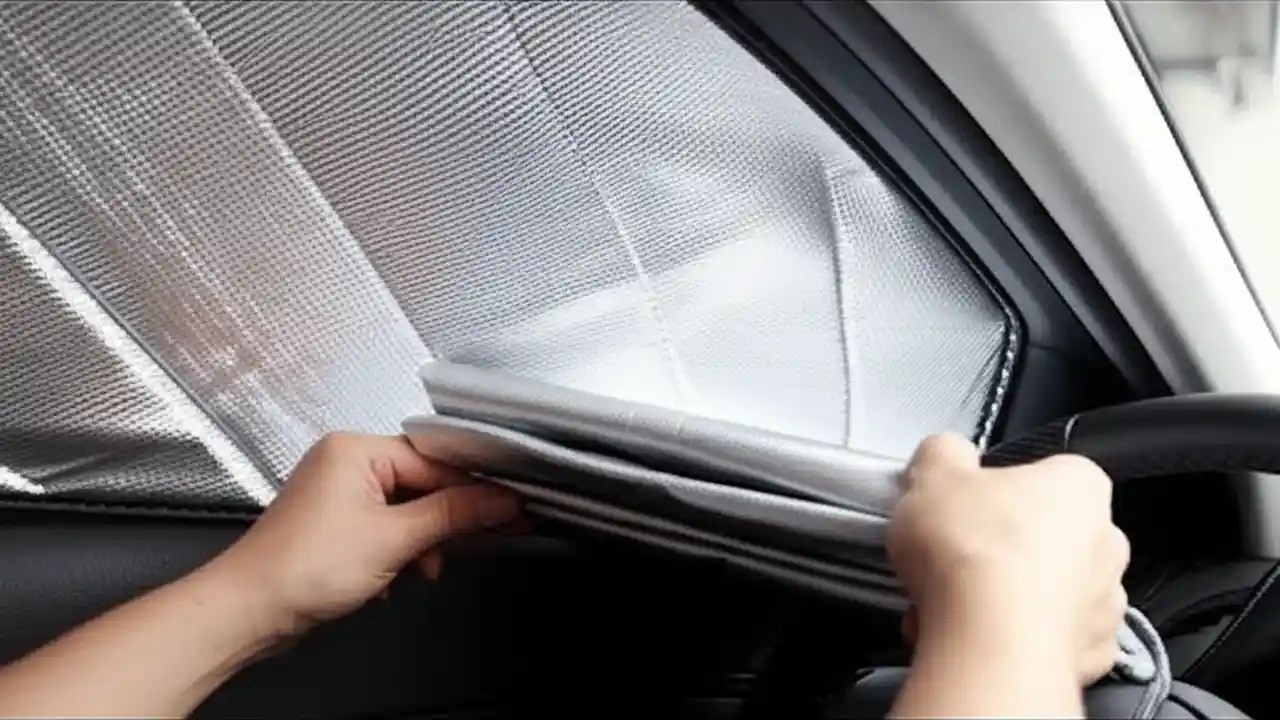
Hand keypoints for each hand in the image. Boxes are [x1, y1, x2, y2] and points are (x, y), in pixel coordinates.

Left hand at [204, 432, 521, 640]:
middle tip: (492, 533)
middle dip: (446, 520)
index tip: (510, 506)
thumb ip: (451, 516)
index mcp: (356, 449)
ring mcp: (338, 493)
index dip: (476, 488)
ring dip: (422, 542)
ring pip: (406, 509)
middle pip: (423, 483)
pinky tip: (397, 575)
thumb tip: (496, 501)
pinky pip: (385, 526)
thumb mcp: (393, 539)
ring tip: (421, 569)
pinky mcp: (335, 522)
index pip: (436, 460)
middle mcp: (345, 462)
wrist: (248, 610)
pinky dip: (399, 551)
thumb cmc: (300, 569)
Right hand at [888, 434, 1128, 686]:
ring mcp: (1103, 603)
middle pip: (1045, 534)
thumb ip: (942, 453)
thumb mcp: (933, 474)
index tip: (961, 504)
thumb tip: (944, 454)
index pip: (1043, 473)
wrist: (989, 643)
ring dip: (1005, 595)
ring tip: (954, 602)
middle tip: (952, 554)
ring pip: (1046, 591)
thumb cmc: (974, 554)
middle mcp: (1105, 542)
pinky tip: (974, 635)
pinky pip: (1047, 640)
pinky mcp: (1089, 655)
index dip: (994, 489)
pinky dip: (1013, 639)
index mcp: (1079, 486)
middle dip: (1000, 547)